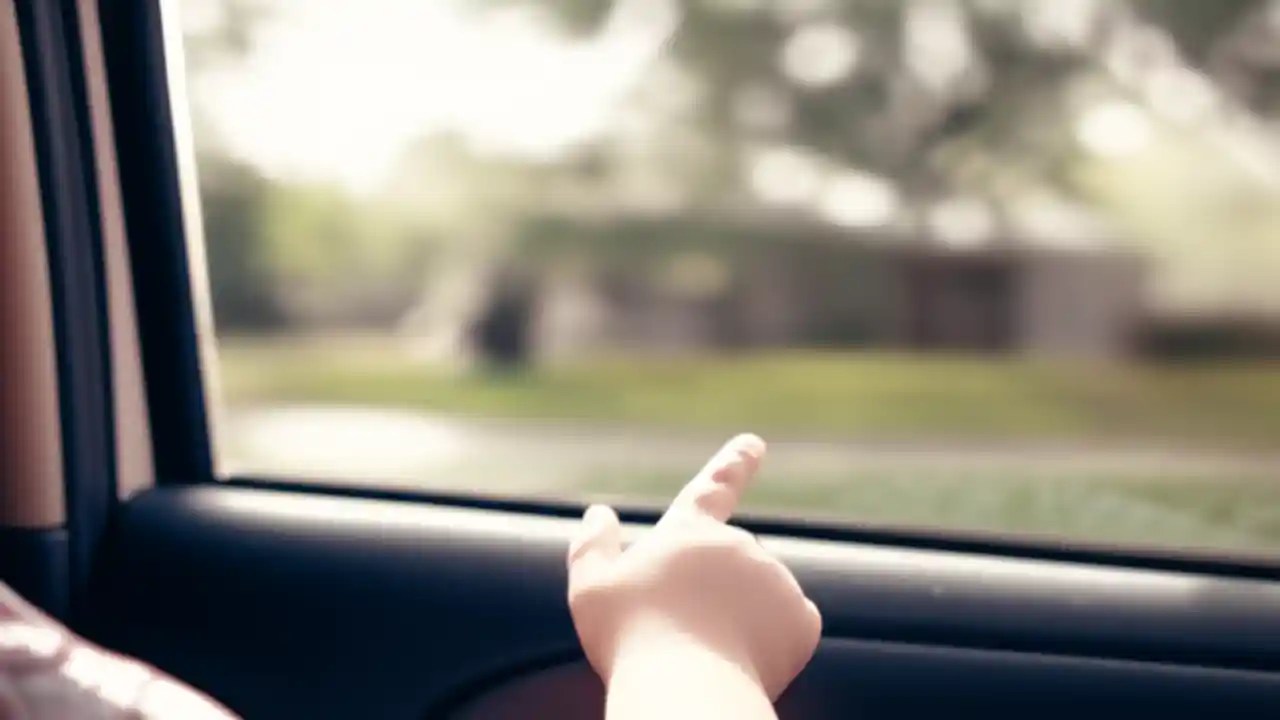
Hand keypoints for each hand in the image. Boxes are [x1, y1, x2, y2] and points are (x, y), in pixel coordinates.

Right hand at [566, 434, 820, 702]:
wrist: (687, 690)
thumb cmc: (632, 639)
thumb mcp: (591, 588)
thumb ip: (593, 545)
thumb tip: (597, 514)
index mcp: (689, 532)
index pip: (713, 487)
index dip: (732, 463)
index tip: (754, 443)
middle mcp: (738, 545)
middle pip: (729, 566)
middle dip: (714, 592)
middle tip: (683, 629)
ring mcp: (775, 580)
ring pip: (760, 596)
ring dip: (741, 616)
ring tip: (708, 651)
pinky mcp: (800, 620)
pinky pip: (791, 625)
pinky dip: (773, 639)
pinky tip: (746, 657)